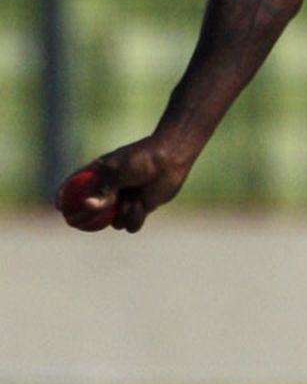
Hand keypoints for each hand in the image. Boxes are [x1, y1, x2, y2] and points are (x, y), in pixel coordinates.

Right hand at [57, 136, 191, 233]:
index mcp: (99, 175)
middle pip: (91, 212)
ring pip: (113, 221)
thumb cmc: (141, 159)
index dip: (65, 197)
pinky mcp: (138, 209)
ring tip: (131, 200)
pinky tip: (140, 204)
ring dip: (120, 215)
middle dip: (88, 218)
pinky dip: (134, 218)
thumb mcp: (118, 172)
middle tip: (81, 223)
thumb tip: (87, 206)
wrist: (169, 160)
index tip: (60, 207)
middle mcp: (109, 190)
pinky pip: (130, 224)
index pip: (76, 187)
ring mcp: (123, 201)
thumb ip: (104, 190)